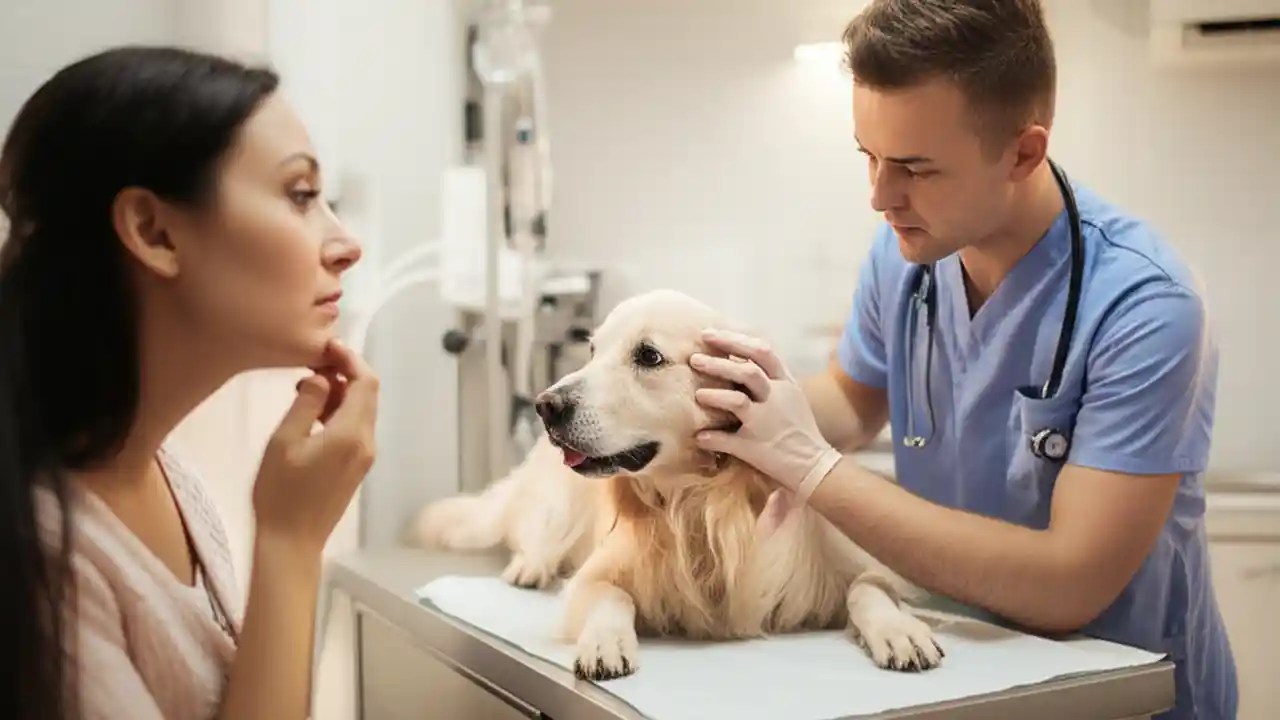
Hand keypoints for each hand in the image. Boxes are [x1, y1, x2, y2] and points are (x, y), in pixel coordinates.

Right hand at [252, 338, 379, 554]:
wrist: (292, 542)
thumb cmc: (281, 492)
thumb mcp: (285, 440)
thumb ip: (306, 402)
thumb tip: (322, 378)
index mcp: (353, 433)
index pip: (366, 383)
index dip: (350, 359)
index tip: (327, 345)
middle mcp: (367, 443)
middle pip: (368, 395)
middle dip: (346, 373)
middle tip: (314, 360)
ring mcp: (364, 457)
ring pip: (361, 412)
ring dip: (340, 393)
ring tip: (306, 384)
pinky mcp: (356, 468)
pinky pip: (355, 429)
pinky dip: (339, 412)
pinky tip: (312, 411)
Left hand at [691, 329, 840, 494]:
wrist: (815, 466)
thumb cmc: (799, 428)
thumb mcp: (791, 395)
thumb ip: (769, 377)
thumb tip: (736, 357)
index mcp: (785, 383)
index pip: (761, 352)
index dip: (733, 340)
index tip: (709, 334)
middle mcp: (776, 398)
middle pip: (747, 371)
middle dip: (718, 362)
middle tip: (694, 359)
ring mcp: (765, 423)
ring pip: (737, 401)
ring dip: (714, 395)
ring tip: (698, 394)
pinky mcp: (755, 447)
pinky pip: (727, 440)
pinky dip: (711, 437)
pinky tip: (699, 435)